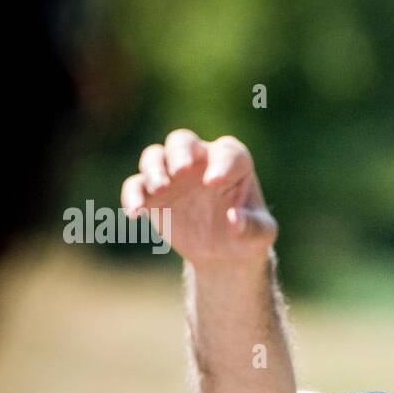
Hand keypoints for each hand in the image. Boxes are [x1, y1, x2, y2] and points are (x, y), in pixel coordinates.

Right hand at [122, 130, 276, 268]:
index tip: (214, 183)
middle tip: (180, 172)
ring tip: (160, 190)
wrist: (225, 251)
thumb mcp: (260, 234)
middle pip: (182, 140)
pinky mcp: (152, 193)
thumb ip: (252, 227)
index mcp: (232, 163)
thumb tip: (234, 219)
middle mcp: (200, 161)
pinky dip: (132, 195)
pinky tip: (135, 213)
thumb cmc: (248, 234)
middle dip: (179, 153)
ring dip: (153, 170)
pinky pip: (136, 185)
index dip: (221, 164)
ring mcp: (173, 174)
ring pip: (154, 156)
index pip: (227, 153)